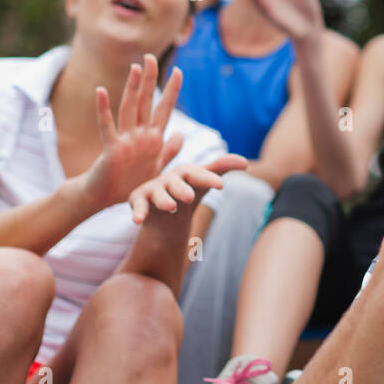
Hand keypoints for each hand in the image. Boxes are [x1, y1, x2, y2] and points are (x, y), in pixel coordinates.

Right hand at [78, 55, 183, 212]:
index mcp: (153, 138)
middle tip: (151, 56)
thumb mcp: (156, 166)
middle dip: (150, 80)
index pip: (165, 109)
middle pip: (146, 102)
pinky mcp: (111, 149)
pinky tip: (101, 91)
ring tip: (135, 67)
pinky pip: (107, 126)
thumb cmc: (129, 183)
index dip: (172, 90)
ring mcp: (125, 140)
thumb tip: (181, 134)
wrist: (105, 198)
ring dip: (133, 88)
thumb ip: (169, 150)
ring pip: (130, 109)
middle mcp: (139, 135)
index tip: (180, 71)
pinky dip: (104, 109)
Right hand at [128, 154, 247, 224]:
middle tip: (190, 197)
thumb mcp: (203, 180)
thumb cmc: (188, 189)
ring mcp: (153, 189)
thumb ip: (222, 168)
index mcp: (186, 173)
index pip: (199, 175)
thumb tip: (246, 162)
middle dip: (183, 190)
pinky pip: (139, 207)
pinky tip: (138, 221)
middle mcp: (169, 179)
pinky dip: (139, 213)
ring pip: (159, 197)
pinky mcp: (138, 200)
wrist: (164, 209)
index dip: (209, 179)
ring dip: (164, 201)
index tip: (221, 185)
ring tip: (171, 207)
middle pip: (177, 185)